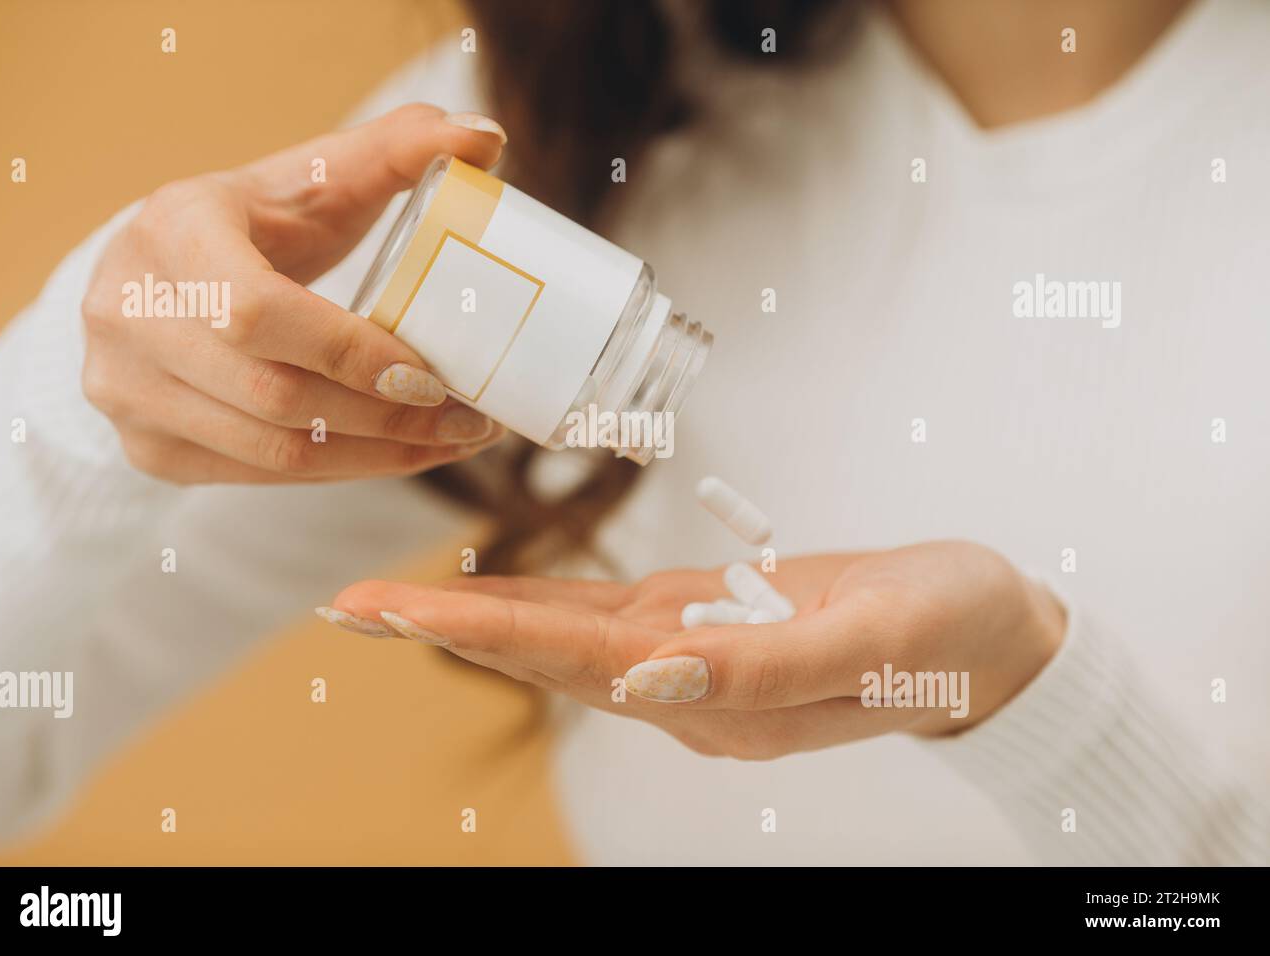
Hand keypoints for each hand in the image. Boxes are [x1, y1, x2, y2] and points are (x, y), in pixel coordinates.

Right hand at [81, 105, 508, 483]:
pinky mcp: (147, 448)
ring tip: (452, 442)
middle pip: (273, 394)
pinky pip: (261, 476)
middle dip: (387, 418)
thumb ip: (399, 147)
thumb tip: (487, 137)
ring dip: (378, 457)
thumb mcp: (315, 176)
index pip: (257, 310)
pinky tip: (398, 455)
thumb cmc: (256, 224)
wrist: (161, 277)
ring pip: (272, 451)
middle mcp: (127, 315)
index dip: (351, 354)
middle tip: (470, 420)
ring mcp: (127, 391)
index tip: (436, 377)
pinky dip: (341, 472)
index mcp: (171, 231)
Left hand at [321, 541, 1066, 758]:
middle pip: (547, 655)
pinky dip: (541, 603)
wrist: (994, 638)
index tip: (393, 611)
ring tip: (396, 601)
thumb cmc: (948, 629)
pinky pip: (609, 617)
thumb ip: (760, 667)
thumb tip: (649, 676)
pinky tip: (493, 593)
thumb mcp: (871, 637)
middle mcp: (689, 690)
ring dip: (477, 617)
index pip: (574, 661)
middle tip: (353, 607)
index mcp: (719, 699)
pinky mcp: (714, 626)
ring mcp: (697, 660)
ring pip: (565, 639)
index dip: (480, 630)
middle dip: (447, 628)